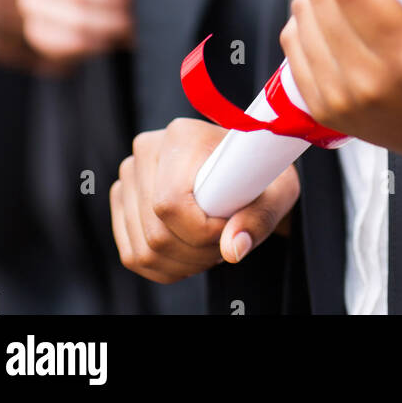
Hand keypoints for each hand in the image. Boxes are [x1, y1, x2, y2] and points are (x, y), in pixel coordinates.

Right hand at [111, 118, 300, 283]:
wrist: (243, 170)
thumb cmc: (262, 176)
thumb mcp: (279, 191)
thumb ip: (259, 219)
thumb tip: (232, 248)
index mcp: (182, 135)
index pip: (171, 204)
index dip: (203, 232)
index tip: (231, 228)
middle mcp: (147, 150)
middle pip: (157, 232)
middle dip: (197, 252)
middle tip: (227, 241)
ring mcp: (129, 177)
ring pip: (144, 249)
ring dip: (184, 263)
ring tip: (212, 245)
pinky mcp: (122, 201)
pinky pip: (134, 255)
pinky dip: (167, 267)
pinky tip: (191, 251)